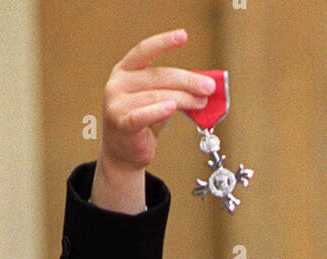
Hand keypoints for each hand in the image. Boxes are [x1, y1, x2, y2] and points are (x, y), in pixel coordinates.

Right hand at [91, 29, 216, 210]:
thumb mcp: (159, 101)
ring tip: (201, 102)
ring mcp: (117, 103)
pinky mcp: (121, 123)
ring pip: (157, 97)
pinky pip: (143, 115)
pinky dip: (158, 111)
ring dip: (184, 99)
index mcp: (126, 70)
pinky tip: (172, 107)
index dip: (164, 43)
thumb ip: (176, 90)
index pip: (145, 51)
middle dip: (187, 81)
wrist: (124, 154)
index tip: (183, 36)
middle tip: (209, 86)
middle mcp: (118, 83)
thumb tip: (206, 85)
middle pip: (158, 76)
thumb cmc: (143, 124)